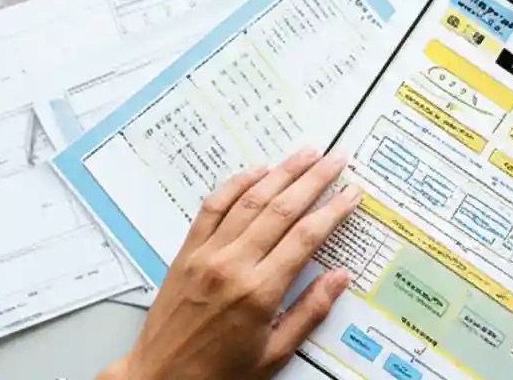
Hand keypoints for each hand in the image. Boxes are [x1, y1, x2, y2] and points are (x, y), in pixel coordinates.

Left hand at [101, 148, 362, 379]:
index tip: (351, 193)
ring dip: (280, 173)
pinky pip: (212, 207)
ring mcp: (207, 254)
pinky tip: (256, 171)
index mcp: (259, 293)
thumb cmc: (219, 373)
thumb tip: (340, 278)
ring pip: (249, 200)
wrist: (160, 378)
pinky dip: (236, 184)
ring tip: (305, 154)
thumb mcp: (274, 353)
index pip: (306, 237)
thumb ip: (310, 312)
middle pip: (282, 209)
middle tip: (335, 158)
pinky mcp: (187, 251)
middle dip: (313, 180)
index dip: (332, 210)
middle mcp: (233, 265)